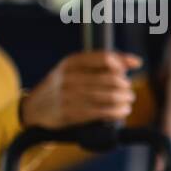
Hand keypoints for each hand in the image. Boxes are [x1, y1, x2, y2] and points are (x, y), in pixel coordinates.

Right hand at [21, 51, 141, 128]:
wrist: (34, 107)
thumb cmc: (64, 85)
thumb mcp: (76, 68)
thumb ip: (103, 63)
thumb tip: (136, 62)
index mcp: (71, 62)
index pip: (104, 57)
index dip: (123, 62)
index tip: (135, 66)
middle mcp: (69, 77)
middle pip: (109, 79)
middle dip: (125, 85)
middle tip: (129, 90)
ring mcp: (68, 96)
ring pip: (108, 96)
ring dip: (124, 99)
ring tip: (128, 100)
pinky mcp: (69, 113)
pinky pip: (101, 112)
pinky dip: (116, 112)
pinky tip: (122, 111)